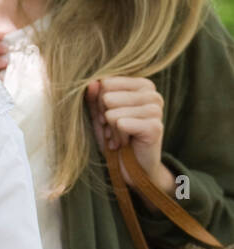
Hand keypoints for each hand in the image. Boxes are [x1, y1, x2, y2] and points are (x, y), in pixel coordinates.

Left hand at [86, 75, 171, 195]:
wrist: (131, 166)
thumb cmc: (114, 136)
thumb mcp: (99, 114)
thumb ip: (94, 97)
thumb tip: (92, 82)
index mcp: (141, 85)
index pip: (106, 82)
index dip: (100, 101)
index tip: (108, 114)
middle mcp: (152, 94)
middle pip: (107, 96)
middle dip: (105, 116)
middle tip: (116, 128)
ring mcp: (156, 110)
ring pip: (112, 112)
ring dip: (112, 129)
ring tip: (121, 136)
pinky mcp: (155, 127)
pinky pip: (121, 124)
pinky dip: (118, 137)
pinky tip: (126, 142)